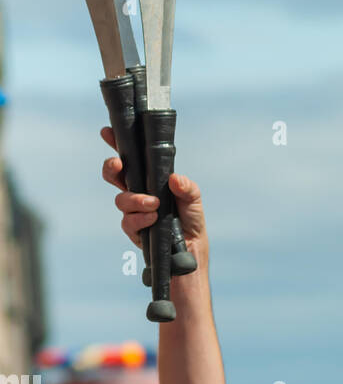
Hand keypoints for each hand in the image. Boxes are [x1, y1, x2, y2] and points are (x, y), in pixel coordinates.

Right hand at [100, 125, 208, 258]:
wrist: (192, 250)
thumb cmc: (191, 221)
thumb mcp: (193, 199)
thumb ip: (187, 187)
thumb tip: (174, 179)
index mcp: (148, 179)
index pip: (130, 158)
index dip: (116, 144)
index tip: (107, 133)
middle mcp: (137, 192)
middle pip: (113, 175)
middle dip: (111, 167)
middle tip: (118, 164)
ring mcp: (133, 211)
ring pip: (120, 199)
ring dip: (135, 199)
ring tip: (153, 204)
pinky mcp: (134, 230)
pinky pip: (128, 221)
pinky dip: (140, 218)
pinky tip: (153, 218)